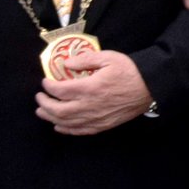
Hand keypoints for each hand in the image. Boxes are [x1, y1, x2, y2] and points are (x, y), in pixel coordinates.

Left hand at [35, 50, 153, 134]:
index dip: (48, 87)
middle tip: (39, 98)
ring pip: (66, 122)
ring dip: (50, 118)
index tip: (45, 82)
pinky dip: (66, 129)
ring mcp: (95, 118)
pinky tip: (59, 126)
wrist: (149, 88)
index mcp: (90, 87)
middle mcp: (89, 106)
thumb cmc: (129, 71)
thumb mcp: (108, 58)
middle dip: (45, 104)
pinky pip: (79, 131)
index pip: (60, 91)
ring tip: (42, 112)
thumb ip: (85, 60)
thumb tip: (66, 63)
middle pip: (58, 110)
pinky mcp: (102, 125)